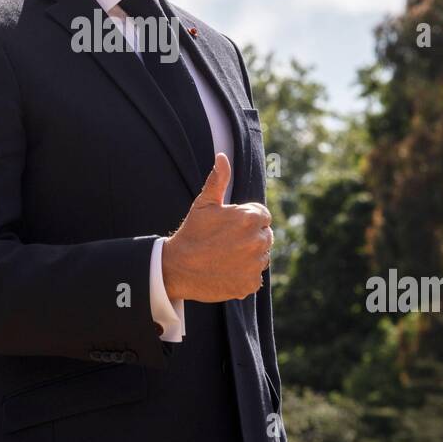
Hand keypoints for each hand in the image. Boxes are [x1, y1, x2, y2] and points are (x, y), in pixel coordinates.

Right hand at [161, 153, 273, 301]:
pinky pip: (255, 277)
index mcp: (250, 218)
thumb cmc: (192, 232)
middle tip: (225, 242)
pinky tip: (226, 271)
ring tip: (225, 256)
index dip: (246, 220)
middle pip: (265, 236)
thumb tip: (222, 156)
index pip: (263, 216)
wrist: (177, 267)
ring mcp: (255, 265)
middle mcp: (258, 241)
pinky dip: (244, 275)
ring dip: (249, 257)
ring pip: (262, 257)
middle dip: (250, 237)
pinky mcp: (251, 284)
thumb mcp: (204, 203)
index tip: (229, 227)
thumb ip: (218, 179)